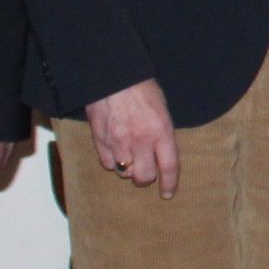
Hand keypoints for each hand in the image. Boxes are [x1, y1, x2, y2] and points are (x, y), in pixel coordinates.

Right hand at [85, 80, 179, 197]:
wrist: (112, 75)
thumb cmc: (141, 87)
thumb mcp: (162, 108)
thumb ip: (162, 132)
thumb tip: (162, 153)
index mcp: (161, 130)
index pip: (168, 166)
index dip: (169, 183)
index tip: (167, 193)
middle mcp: (140, 140)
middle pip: (144, 177)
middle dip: (146, 178)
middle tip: (146, 172)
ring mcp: (118, 141)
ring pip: (125, 172)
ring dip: (129, 169)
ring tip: (130, 158)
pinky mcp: (100, 139)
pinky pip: (107, 163)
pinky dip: (112, 162)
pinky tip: (115, 152)